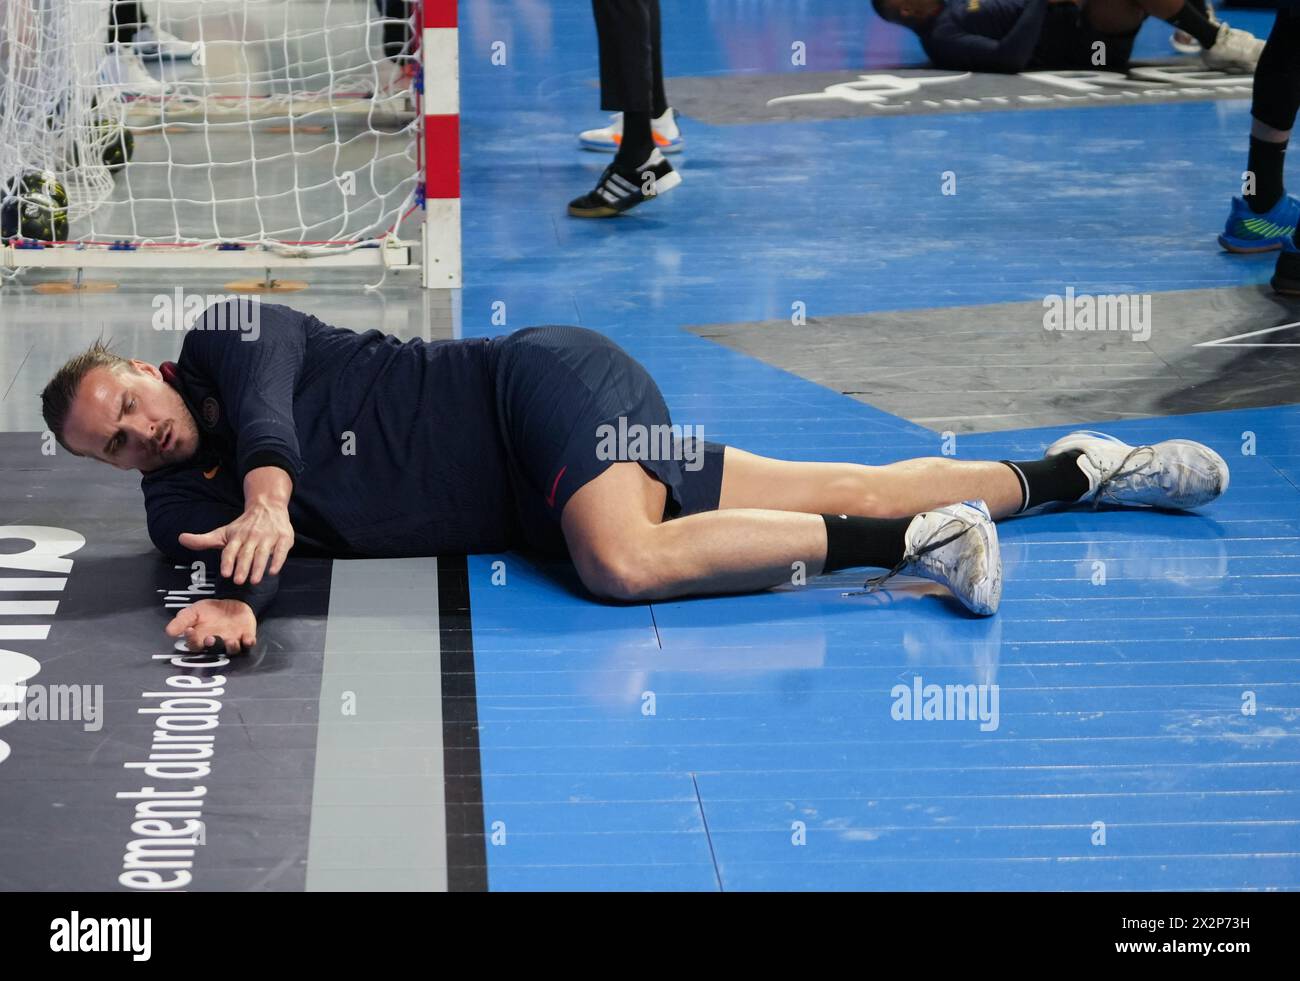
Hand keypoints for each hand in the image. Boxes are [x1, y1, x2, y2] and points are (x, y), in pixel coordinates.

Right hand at [165, 598, 257, 654]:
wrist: (232, 600)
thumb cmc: (210, 611)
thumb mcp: (194, 612)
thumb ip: (182, 621)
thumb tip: (168, 632)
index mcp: (202, 639)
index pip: (195, 645)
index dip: (192, 640)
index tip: (190, 630)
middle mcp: (217, 643)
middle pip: (214, 651)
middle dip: (212, 646)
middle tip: (210, 638)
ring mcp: (233, 640)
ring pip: (232, 650)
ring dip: (231, 647)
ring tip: (230, 641)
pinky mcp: (247, 635)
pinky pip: (249, 643)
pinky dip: (248, 642)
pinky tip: (247, 639)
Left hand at [178, 501, 293, 585]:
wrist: (268, 506)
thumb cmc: (244, 526)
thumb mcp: (223, 532)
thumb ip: (203, 540)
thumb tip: (180, 539)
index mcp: (236, 536)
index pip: (231, 550)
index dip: (228, 561)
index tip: (225, 573)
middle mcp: (252, 536)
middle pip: (246, 553)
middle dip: (242, 567)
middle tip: (238, 580)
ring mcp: (269, 537)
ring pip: (263, 553)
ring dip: (258, 567)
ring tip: (254, 580)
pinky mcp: (283, 538)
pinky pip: (281, 551)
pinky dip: (277, 561)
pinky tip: (273, 571)